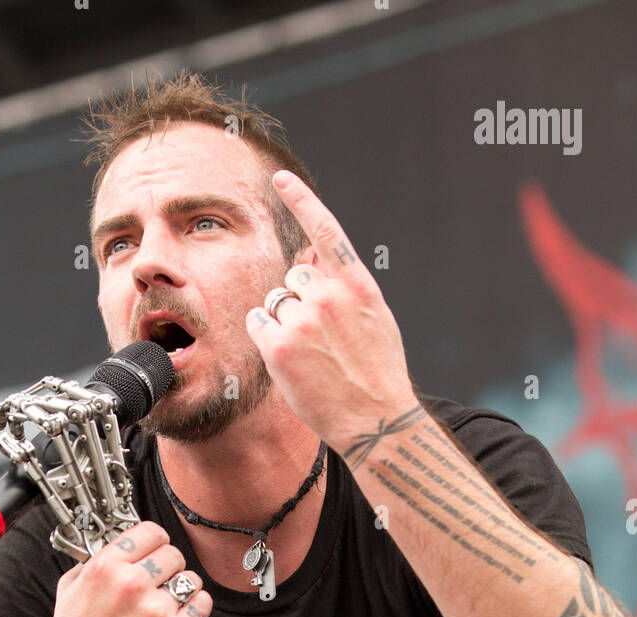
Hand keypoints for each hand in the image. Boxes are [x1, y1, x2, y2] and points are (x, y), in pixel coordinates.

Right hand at [44, 521, 211, 616]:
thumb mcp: (68, 593)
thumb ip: (93, 565)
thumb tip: (116, 550)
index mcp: (105, 569)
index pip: (150, 532)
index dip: (155, 541)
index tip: (157, 549)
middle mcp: (132, 586)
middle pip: (174, 554)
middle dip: (168, 567)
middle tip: (160, 582)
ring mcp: (156, 611)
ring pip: (191, 580)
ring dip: (184, 589)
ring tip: (170, 602)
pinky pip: (202, 606)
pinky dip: (196, 609)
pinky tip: (181, 616)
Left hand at [245, 170, 418, 454]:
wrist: (376, 417)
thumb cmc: (377, 373)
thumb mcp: (375, 319)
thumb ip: (346, 291)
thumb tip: (315, 272)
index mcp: (356, 284)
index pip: (325, 230)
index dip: (301, 200)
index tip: (280, 179)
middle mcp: (328, 294)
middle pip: (293, 277)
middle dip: (299, 300)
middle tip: (320, 338)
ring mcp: (302, 319)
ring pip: (275, 302)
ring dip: (284, 322)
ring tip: (310, 354)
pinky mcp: (280, 345)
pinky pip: (258, 324)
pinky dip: (267, 338)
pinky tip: (291, 360)